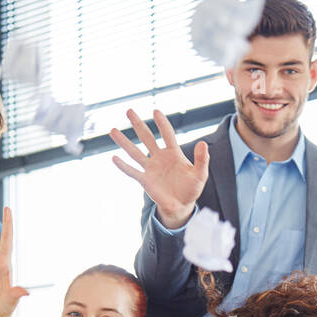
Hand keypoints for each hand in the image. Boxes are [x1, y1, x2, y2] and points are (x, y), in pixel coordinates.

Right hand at [110, 109, 207, 228]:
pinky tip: (114, 157)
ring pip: (134, 152)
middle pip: (146, 137)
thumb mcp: (200, 174)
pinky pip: (132, 171)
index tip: (156, 111)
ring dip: (124, 142)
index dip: (162, 123)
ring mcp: (150, 168)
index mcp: (173, 153)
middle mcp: (159, 157)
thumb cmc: (192, 188)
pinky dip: (123, 165)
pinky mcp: (145, 180)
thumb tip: (203, 143)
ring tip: (113, 130)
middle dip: (138, 124)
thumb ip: (202, 159)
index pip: (167, 134)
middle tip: (129, 111)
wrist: (181, 205)